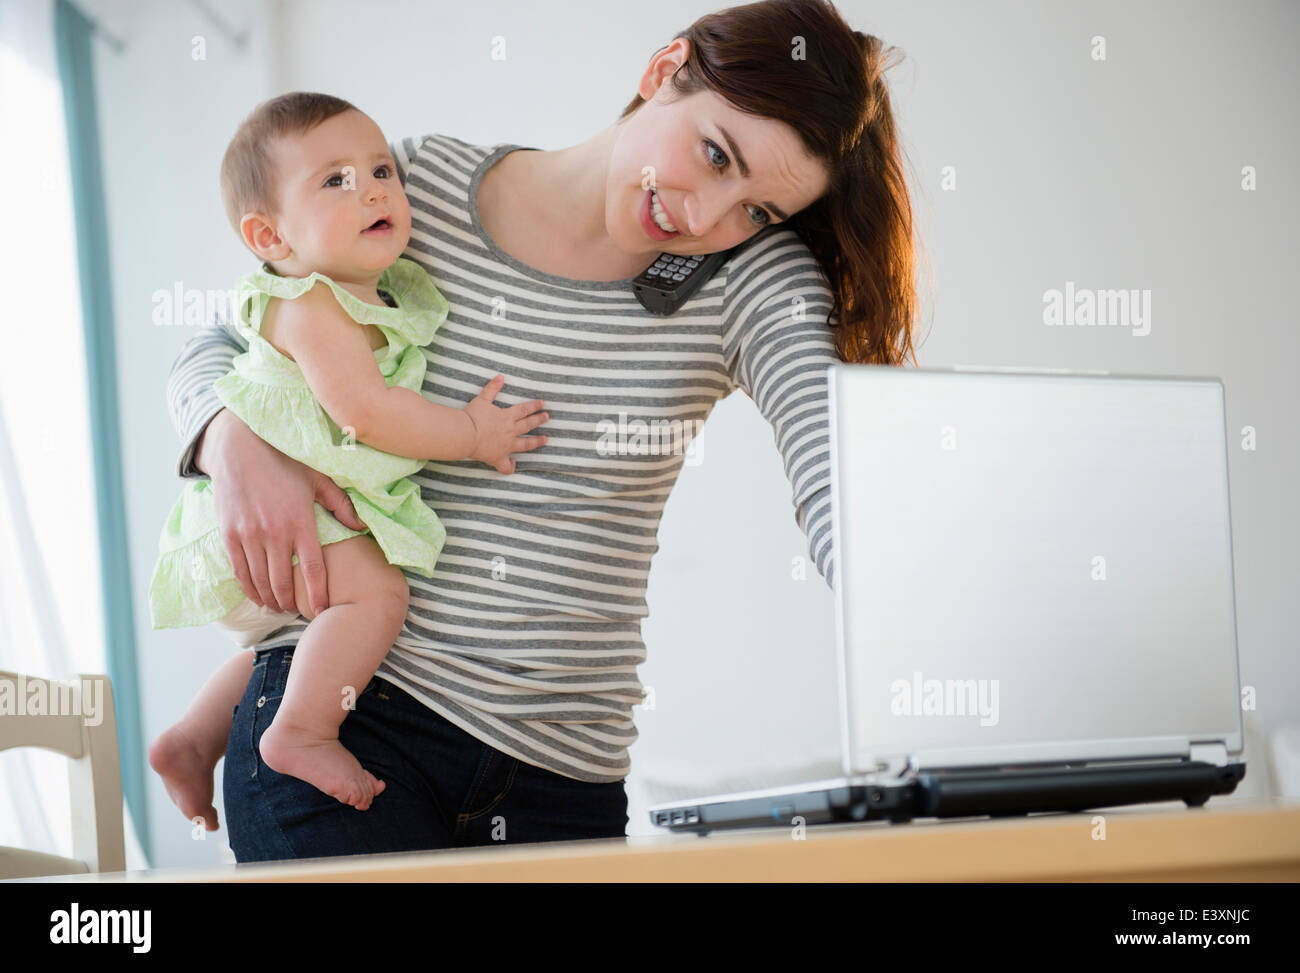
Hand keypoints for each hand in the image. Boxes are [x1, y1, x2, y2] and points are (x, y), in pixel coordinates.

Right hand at [198, 409, 366, 613]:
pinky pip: (239, 570)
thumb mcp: (318, 478)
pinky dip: (249, 588)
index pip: (313, 569)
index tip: (322, 611)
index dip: (318, 594)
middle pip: (284, 582)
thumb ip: (341, 505)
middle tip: (298, 612)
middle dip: (292, 602)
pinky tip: (258, 596)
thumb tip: (362, 527)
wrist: (240, 446)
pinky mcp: (229, 534)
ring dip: (271, 599)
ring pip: (260, 580)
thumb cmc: (284, 461)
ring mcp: (249, 535)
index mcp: (300, 521)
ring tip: (280, 607)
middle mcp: (274, 533)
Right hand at [463, 374, 548, 473]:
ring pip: (525, 445)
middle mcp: (509, 431)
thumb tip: (500, 376)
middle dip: (539, 420)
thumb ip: (492, 388)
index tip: (542, 404)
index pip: (524, 410)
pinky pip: (506, 466)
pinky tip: (514, 464)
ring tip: (545, 440)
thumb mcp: (482, 399)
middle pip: (528, 425)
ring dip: (536, 442)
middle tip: (547, 417)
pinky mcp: (498, 458)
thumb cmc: (472, 416)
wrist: (466, 434)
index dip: (534, 406)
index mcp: (506, 417)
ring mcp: (506, 446)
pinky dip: (510, 466)